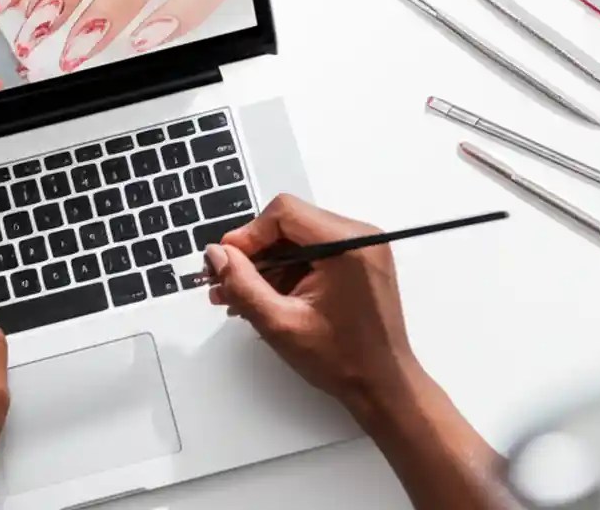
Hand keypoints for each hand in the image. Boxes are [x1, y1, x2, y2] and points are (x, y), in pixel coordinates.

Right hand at [207, 195, 416, 412]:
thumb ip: (242, 285)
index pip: (284, 213)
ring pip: (297, 238)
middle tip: (226, 282)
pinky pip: (313, 253)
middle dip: (254, 253)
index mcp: (347, 245)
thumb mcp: (281, 324)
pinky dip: (287, 271)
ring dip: (267, 265)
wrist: (384, 386)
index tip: (226, 263)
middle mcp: (360, 238)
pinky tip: (266, 297)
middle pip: (289, 223)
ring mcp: (362, 249)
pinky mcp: (359, 262)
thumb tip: (216, 254)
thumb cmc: (343, 360)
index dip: (248, 235)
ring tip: (240, 297)